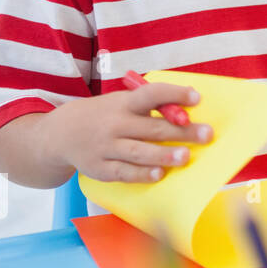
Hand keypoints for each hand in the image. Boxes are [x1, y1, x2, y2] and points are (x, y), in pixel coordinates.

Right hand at [44, 83, 210, 182]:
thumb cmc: (105, 116)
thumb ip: (150, 107)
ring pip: (138, 152)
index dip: (174, 94)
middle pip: (151, 127)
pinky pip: (124, 172)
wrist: (60, 134)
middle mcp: (114, 124)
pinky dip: (142, 174)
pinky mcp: (100, 169)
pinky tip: (159, 173)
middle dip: (181, 131)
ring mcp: (106, 148)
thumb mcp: (122, 103)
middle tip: (206, 134)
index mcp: (123, 104)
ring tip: (185, 156)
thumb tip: (186, 112)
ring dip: (163, 154)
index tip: (197, 98)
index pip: (151, 94)